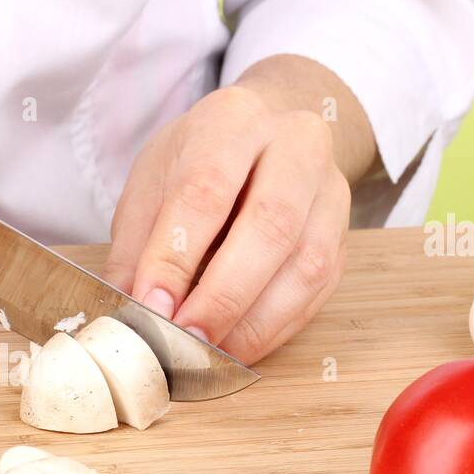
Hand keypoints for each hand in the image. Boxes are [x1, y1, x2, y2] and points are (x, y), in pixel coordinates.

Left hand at [103, 56, 370, 364]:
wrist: (267, 134)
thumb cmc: (199, 162)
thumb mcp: (152, 183)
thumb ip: (137, 247)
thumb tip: (129, 313)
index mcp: (234, 120)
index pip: (206, 189)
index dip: (176, 256)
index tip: (150, 308)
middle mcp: (296, 146)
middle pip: (271, 224)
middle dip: (222, 295)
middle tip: (183, 340)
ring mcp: (330, 191)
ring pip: (306, 264)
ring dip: (253, 322)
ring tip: (207, 354)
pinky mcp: (343, 236)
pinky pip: (317, 292)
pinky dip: (274, 329)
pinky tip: (237, 347)